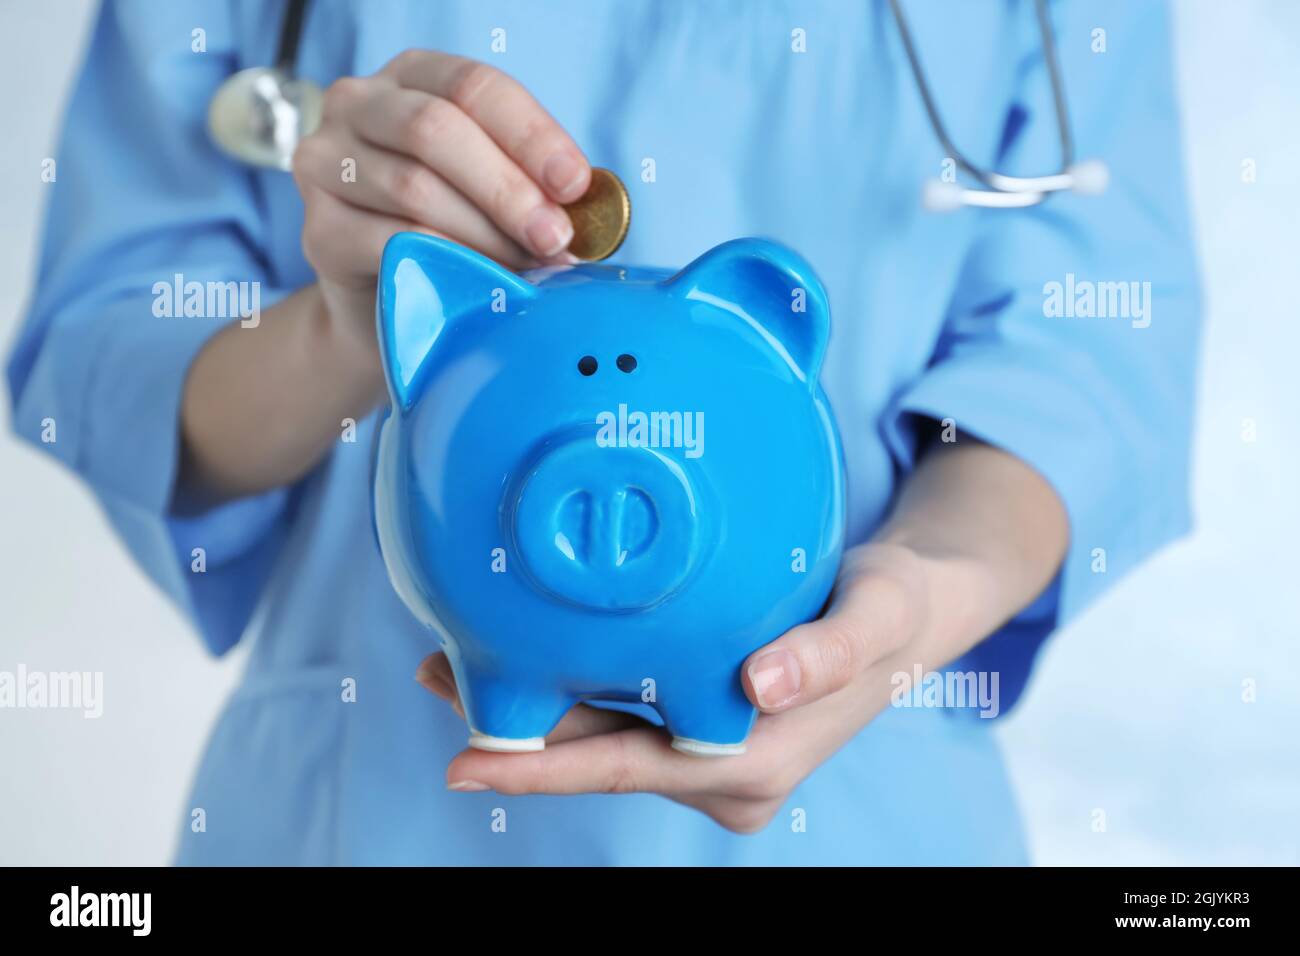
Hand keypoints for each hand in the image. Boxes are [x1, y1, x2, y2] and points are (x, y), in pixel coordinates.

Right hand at [290, 49, 590, 356]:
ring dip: (484, 234)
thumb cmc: (453, 237)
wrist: (386, 307)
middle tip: (555, 237)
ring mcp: (326, 163)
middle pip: (436, 130)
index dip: (530, 134)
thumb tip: (591, 203)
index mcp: (411, 77)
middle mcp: (358, 105)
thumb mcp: (493, 193)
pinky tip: (480, 283)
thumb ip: (534, 183)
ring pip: (414, 188)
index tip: (574, 184)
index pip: (473, 86)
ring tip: (529, 267)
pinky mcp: (319, 230)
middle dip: (507, 188)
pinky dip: (446, 263)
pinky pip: (389, 241)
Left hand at [419, 542, 969, 832]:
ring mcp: (714, 758)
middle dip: (514, 731)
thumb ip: (828, 651)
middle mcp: (727, 775)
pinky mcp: (706, 730)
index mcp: (755, 762)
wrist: (905, 613)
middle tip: (434, 674)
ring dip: (533, 709)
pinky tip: (527, 658)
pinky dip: (571, 691)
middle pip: (599, 756)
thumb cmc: (892, 609)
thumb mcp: (876, 614)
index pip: (629, 770)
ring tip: (453, 664)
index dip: (546, 769)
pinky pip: (624, 717)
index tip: (467, 761)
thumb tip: (762, 684)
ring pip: (604, 737)